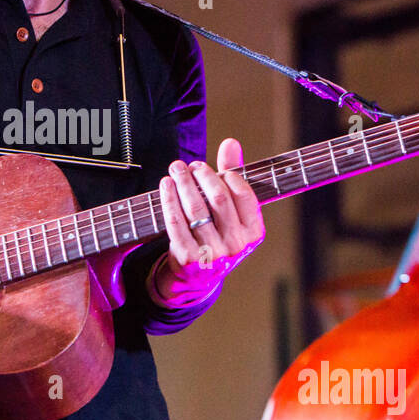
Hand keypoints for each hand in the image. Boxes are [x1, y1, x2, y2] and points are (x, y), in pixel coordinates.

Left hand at [153, 137, 263, 304]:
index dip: (226, 175)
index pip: (243, 194)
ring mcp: (212, 254)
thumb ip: (233, 176)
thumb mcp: (231, 212)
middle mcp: (236, 245)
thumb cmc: (217, 236)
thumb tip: (230, 142)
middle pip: (218, 198)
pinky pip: (176, 222)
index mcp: (253, 233)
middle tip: (190, 166)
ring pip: (195, 209)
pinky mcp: (188, 258)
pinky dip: (169, 200)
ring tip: (175, 169)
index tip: (211, 168)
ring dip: (183, 183)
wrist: (198, 276)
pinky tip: (165, 185)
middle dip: (202, 175)